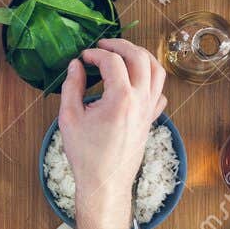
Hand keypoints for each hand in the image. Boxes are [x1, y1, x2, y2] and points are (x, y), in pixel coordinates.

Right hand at [59, 39, 166, 228]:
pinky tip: (135, 81)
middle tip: (104, 45)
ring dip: (142, 56)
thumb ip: (72, 87)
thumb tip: (75, 65)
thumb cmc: (86, 155)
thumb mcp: (69, 118)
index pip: (112, 61)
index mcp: (120, 99)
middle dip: (121, 45)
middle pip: (140, 57)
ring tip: (124, 54)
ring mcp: (150, 110)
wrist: (105, 183)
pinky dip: (151, 79)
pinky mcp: (151, 119)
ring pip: (158, 70)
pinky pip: (160, 91)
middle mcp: (141, 101)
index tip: (83, 58)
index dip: (96, 53)